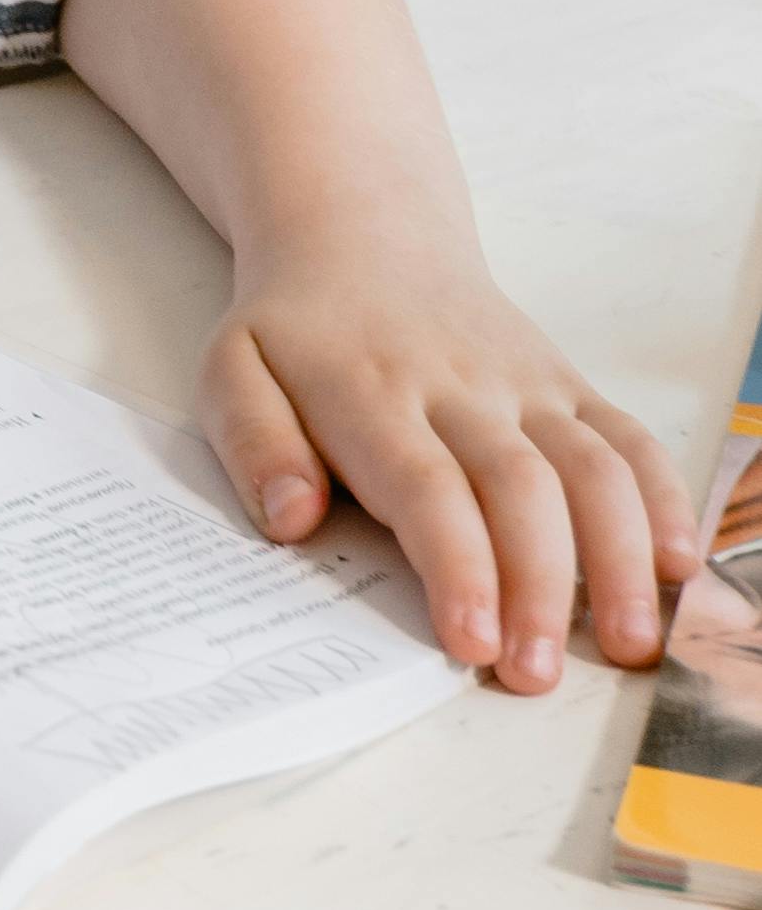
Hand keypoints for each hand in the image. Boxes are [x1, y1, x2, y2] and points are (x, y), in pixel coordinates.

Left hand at [198, 197, 697, 687]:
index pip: (426, 486)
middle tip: (536, 674)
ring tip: (628, 641)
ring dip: (619, 556)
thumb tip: (290, 519)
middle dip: (537, 586)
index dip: (457, 566)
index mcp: (372, 392)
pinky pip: (627, 439)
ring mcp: (526, 385)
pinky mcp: (568, 385)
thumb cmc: (297, 327)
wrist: (364, 236)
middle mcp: (462, 387)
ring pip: (592, 466)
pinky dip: (663, 498)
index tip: (471, 641)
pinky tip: (676, 565)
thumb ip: (254, 443)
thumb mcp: (233, 368)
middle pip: (519, 487)